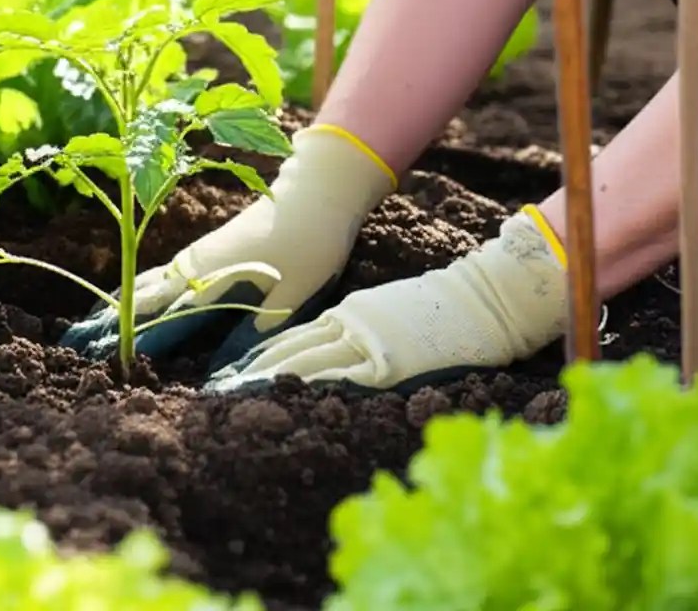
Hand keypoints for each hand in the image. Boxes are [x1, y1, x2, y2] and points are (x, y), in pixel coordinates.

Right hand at [60, 125, 397, 369]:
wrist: (315, 193)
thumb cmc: (311, 244)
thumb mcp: (295, 293)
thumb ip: (258, 328)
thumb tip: (221, 368)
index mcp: (214, 280)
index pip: (164, 320)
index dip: (133, 345)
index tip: (105, 366)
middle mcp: (194, 267)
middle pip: (139, 303)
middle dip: (104, 328)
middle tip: (70, 353)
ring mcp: (193, 257)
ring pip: (140, 287)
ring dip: (108, 311)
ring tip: (78, 334)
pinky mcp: (199, 252)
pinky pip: (152, 276)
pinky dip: (128, 292)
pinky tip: (117, 302)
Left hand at [204, 208, 568, 393]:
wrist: (479, 299)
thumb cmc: (441, 307)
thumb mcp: (388, 311)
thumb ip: (360, 329)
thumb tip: (336, 347)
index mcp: (348, 315)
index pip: (293, 337)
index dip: (259, 355)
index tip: (231, 370)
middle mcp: (348, 327)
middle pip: (288, 350)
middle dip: (250, 371)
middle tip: (218, 389)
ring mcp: (365, 344)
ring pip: (303, 363)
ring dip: (267, 381)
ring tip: (235, 396)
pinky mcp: (386, 364)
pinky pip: (338, 378)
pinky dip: (306, 388)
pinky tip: (283, 398)